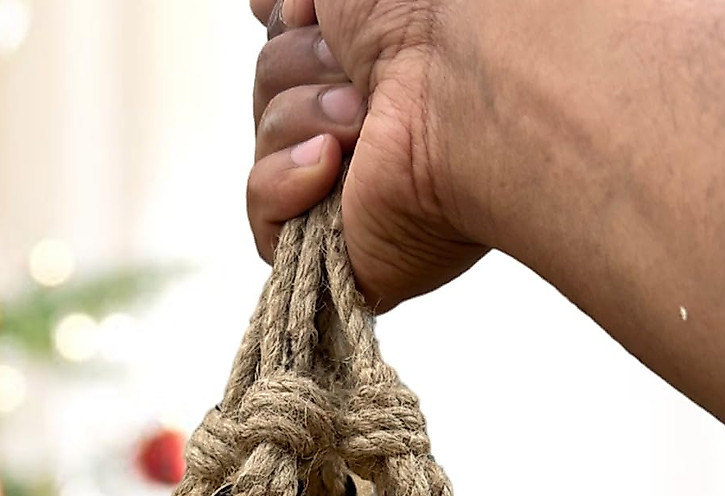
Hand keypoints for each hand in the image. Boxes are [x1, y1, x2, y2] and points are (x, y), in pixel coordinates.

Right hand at [248, 0, 485, 310]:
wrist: (464, 91)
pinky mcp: (329, 243)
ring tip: (364, 124)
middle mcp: (361, 124)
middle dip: (300, 68)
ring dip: (303, 117)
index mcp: (373, 62)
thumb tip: (260, 7)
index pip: (289, 46)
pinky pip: (261, 203)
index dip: (290, 29)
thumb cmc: (437, 20)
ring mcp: (345, 187)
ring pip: (265, 139)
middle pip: (268, 88)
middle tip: (359, 80)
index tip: (310, 15)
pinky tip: (330, 167)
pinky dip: (283, 179)